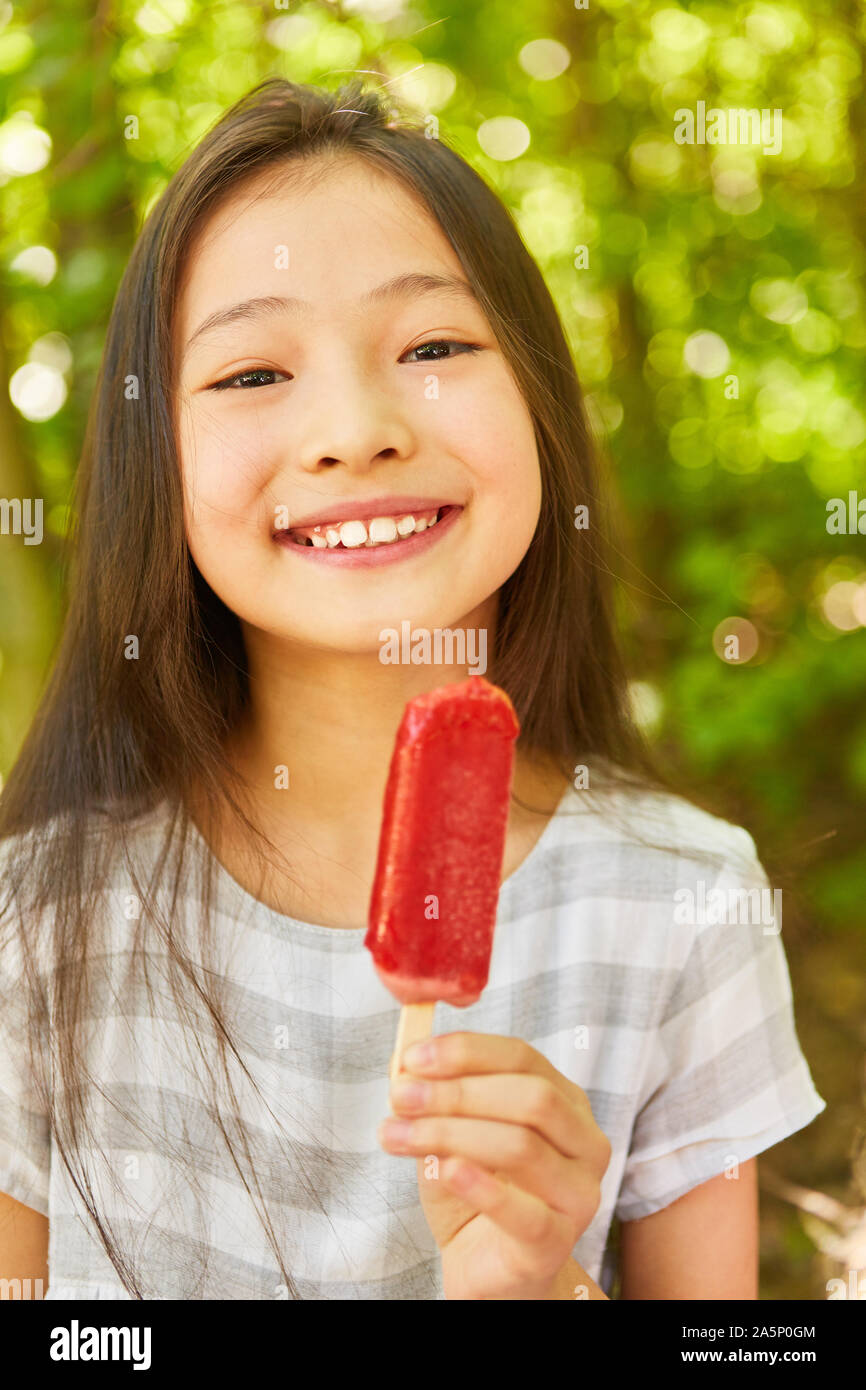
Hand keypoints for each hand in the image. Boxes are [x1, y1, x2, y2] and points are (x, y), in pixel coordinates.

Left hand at [378, 1031, 611, 1299]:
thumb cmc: (474, 1193)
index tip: (412, 1057)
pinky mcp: (556, 1242)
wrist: (486, 1269)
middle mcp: (585, 1143)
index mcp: (565, 1103)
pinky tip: (444, 1170)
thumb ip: (434, 1099)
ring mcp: (578, 1194)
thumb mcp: (450, 1135)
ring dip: (450, 1134)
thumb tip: (403, 1066)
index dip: (466, 1051)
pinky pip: (525, 1213)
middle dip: (458, 1092)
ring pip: (522, 1146)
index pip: (522, 1057)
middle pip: (531, 1097)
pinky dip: (481, 1187)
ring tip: (397, 1135)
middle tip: (401, 1096)